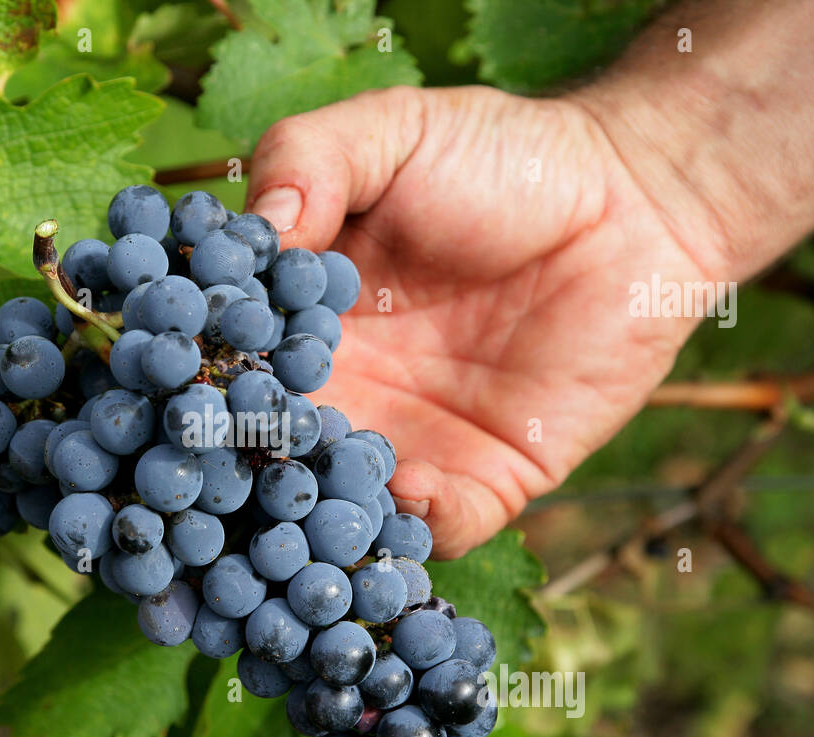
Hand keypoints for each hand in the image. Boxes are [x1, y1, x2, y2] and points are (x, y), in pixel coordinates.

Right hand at [246, 85, 710, 557]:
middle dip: (246, 468)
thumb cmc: (503, 159)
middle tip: (237, 461)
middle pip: (271, 453)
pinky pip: (437, 529)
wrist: (633, 203)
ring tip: (316, 496)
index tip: (180, 382)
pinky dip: (419, 527)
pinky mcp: (482, 481)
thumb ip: (307, 159)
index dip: (200, 376)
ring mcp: (407, 444)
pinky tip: (414, 494)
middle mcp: (340, 394)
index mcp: (300, 322)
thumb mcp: (391, 131)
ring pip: (340, 509)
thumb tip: (254, 229)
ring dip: (319, 517)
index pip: (229, 365)